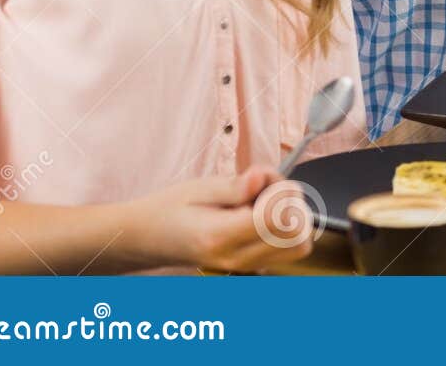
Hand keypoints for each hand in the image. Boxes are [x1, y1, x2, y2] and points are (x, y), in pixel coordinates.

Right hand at [124, 167, 315, 271]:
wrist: (148, 239)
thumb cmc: (171, 209)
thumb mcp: (199, 188)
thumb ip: (234, 186)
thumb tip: (261, 178)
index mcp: (219, 237)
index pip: (276, 220)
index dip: (281, 191)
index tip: (263, 177)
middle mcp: (235, 258)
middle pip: (296, 236)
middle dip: (291, 203)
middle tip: (266, 186)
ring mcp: (244, 266)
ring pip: (298, 247)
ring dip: (292, 217)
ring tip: (265, 199)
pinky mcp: (250, 266)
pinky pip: (286, 250)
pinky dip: (285, 229)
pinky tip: (261, 213)